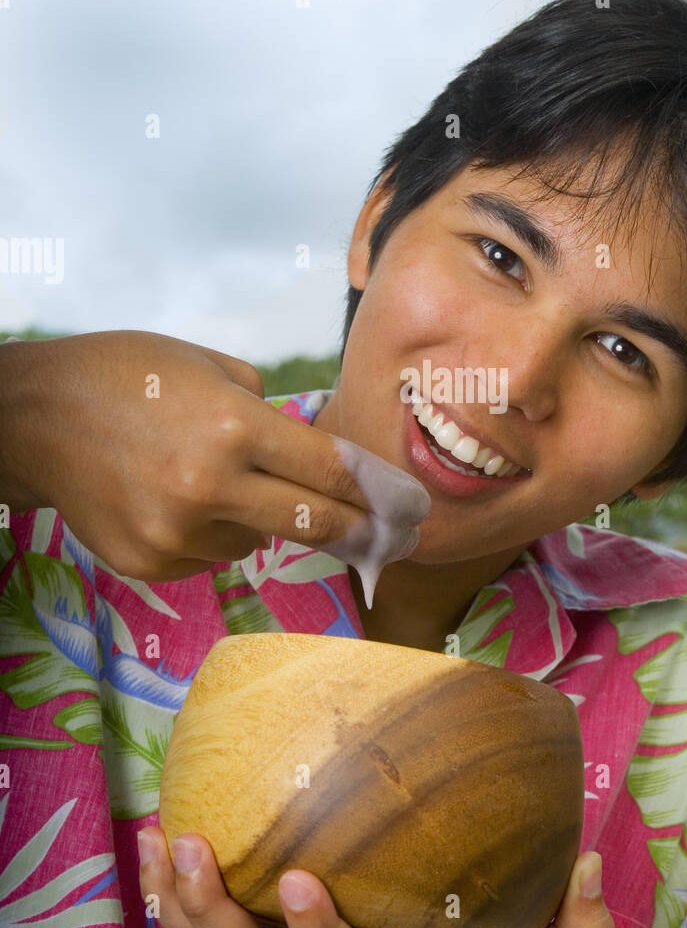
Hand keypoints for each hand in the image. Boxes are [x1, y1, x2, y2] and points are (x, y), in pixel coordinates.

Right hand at [1, 329, 397, 580]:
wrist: (33, 417)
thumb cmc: (127, 374)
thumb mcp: (209, 365)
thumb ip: (268, 410)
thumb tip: (315, 454)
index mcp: (233, 426)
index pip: (330, 473)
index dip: (378, 493)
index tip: (409, 507)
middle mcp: (210, 486)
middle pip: (314, 524)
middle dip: (358, 532)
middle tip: (390, 538)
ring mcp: (176, 532)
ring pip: (255, 542)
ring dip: (258, 519)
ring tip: (210, 479)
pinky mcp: (149, 562)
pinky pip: (208, 556)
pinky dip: (209, 534)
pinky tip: (174, 500)